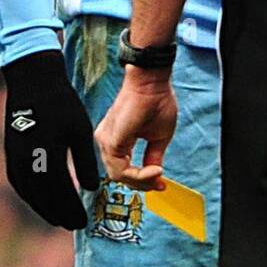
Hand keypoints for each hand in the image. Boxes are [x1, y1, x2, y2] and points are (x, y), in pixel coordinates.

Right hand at [2, 49, 99, 228]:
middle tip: (74, 225)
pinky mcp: (10, 155)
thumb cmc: (61, 104)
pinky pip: (20, 184)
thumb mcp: (79, 130)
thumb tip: (89, 189)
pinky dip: (32, 196)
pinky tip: (42, 200)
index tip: (83, 222)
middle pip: (44, 198)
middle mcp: (27, 163)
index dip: (72, 209)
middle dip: (59, 213)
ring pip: (30, 194)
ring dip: (44, 208)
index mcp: (47, 156)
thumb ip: (84, 161)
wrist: (32, 82)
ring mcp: (15, 160)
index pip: (61, 193)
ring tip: (59, 218)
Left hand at [95, 67, 176, 191]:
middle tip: (159, 184)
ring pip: (119, 176)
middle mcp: (107, 141)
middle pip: (119, 175)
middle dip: (142, 183)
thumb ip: (153, 157)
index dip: (142, 180)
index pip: (124, 169)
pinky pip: (121, 170)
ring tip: (158, 173)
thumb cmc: (156, 102)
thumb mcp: (158, 137)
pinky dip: (139, 174)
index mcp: (116, 139)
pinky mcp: (110, 141)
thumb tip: (155, 175)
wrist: (152, 82)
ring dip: (141, 180)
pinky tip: (154, 169)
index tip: (160, 183)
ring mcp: (106, 141)